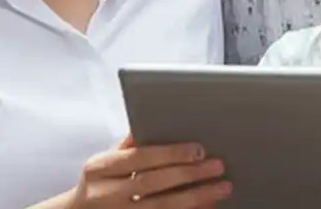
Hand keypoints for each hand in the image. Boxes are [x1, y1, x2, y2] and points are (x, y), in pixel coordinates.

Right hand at [64, 135, 231, 207]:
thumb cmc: (99, 183)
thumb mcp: (105, 161)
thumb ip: (130, 145)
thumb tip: (159, 120)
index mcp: (99, 168)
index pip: (139, 157)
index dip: (170, 154)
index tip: (198, 149)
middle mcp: (104, 194)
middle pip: (151, 183)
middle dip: (188, 174)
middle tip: (217, 166)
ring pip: (160, 207)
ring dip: (195, 197)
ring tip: (221, 188)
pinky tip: (206, 206)